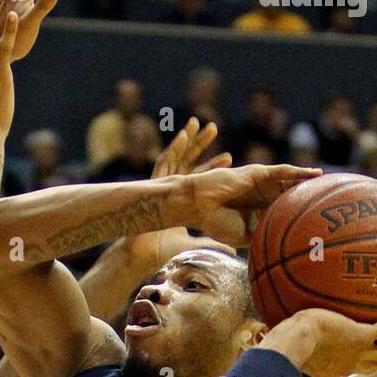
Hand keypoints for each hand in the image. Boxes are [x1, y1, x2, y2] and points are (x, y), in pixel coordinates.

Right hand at [127, 117, 233, 268]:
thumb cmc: (162, 251)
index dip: (212, 166)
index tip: (229, 157)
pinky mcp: (153, 187)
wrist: (142, 253)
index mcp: (182, 201)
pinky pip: (163, 163)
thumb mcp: (194, 244)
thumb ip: (212, 244)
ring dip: (187, 141)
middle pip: (187, 161)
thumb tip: (233, 251)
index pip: (199, 178)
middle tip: (213, 128)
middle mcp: (171, 190)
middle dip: (199, 145)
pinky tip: (182, 135)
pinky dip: (173, 148)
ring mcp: (161, 186)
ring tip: (198, 122)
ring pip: (176, 157)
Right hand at [163, 163, 321, 245]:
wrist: (198, 207)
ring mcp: (261, 185)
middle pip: (292, 196)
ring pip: (291, 183)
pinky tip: (315, 174)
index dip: (302, 218)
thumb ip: (261, 240)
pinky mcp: (257, 173)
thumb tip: (281, 258)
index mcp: (259, 213)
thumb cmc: (215, 224)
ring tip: (331, 183)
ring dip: (310, 183)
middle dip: (311, 199)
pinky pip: (282, 172)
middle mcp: (263, 197)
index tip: (322, 227)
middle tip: (334, 205)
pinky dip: (299, 172)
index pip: (285, 214)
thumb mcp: (243, 237)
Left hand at [269, 300, 376, 376]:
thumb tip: (264, 334)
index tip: (362, 362)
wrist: (296, 342)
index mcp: (332, 371)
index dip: (358, 367)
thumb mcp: (286, 346)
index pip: (349, 370)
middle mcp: (348, 364)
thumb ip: (284, 344)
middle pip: (373, 366)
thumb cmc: (285, 344)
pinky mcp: (362, 336)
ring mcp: (358, 351)